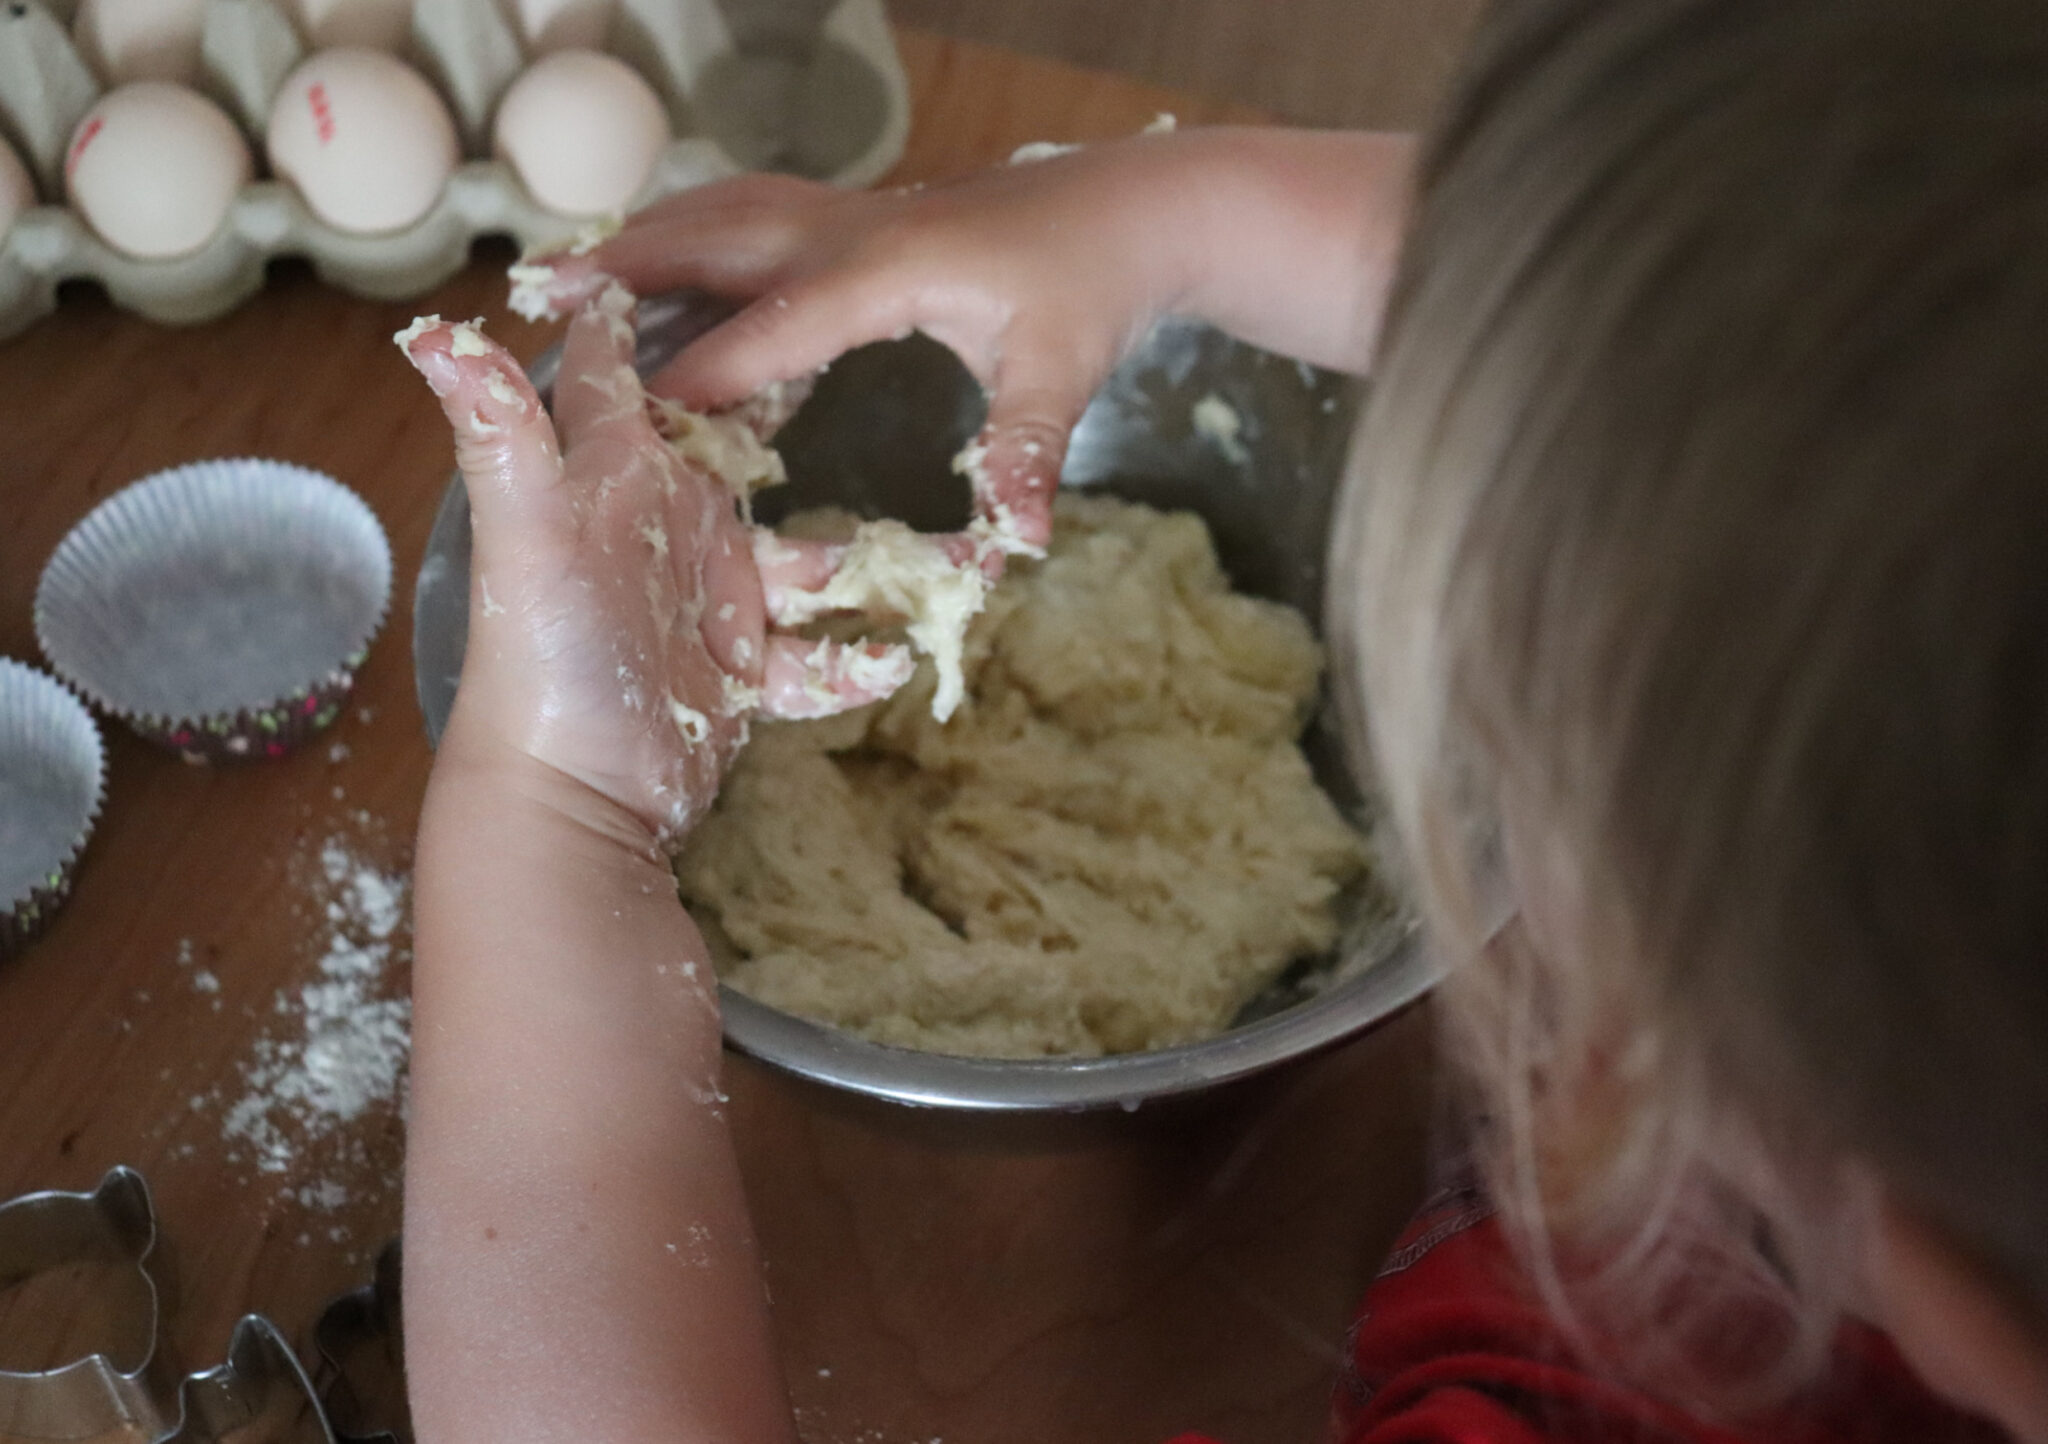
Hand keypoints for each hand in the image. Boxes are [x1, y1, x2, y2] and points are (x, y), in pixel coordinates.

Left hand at [398, 286, 912, 845]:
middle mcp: (664, 526)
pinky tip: (895, 661)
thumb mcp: (526, 537)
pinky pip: (812, 656)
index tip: (704, 255)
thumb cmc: (545, 659)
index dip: (655, 318)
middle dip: (796, 414)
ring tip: (958, 560)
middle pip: (742, 453)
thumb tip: (427, 334)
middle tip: (858, 360)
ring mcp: (708, 599)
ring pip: (807, 564)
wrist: (570, 800)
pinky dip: (854, 663)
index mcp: (615, 478)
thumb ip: (500, 433)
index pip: (629, 376)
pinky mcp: (736, 669)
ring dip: (870, 566)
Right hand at [511, 127, 1418, 557]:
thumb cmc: (1096, 286)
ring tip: (575, 274)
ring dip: (653, 240)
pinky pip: (759, 220)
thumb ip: (1027, 450)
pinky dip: (701, 239)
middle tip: (543, 298)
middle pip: (716, 239)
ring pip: (729, 213)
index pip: (770, 327)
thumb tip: (1018, 538)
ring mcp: (856, 215)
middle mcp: (855, 230)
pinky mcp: (866, 219)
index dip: (699, 372)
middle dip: (628, 270)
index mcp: (887, 269)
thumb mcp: (1063, 373)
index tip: (628, 415)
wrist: (1137, 207)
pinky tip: (675, 271)